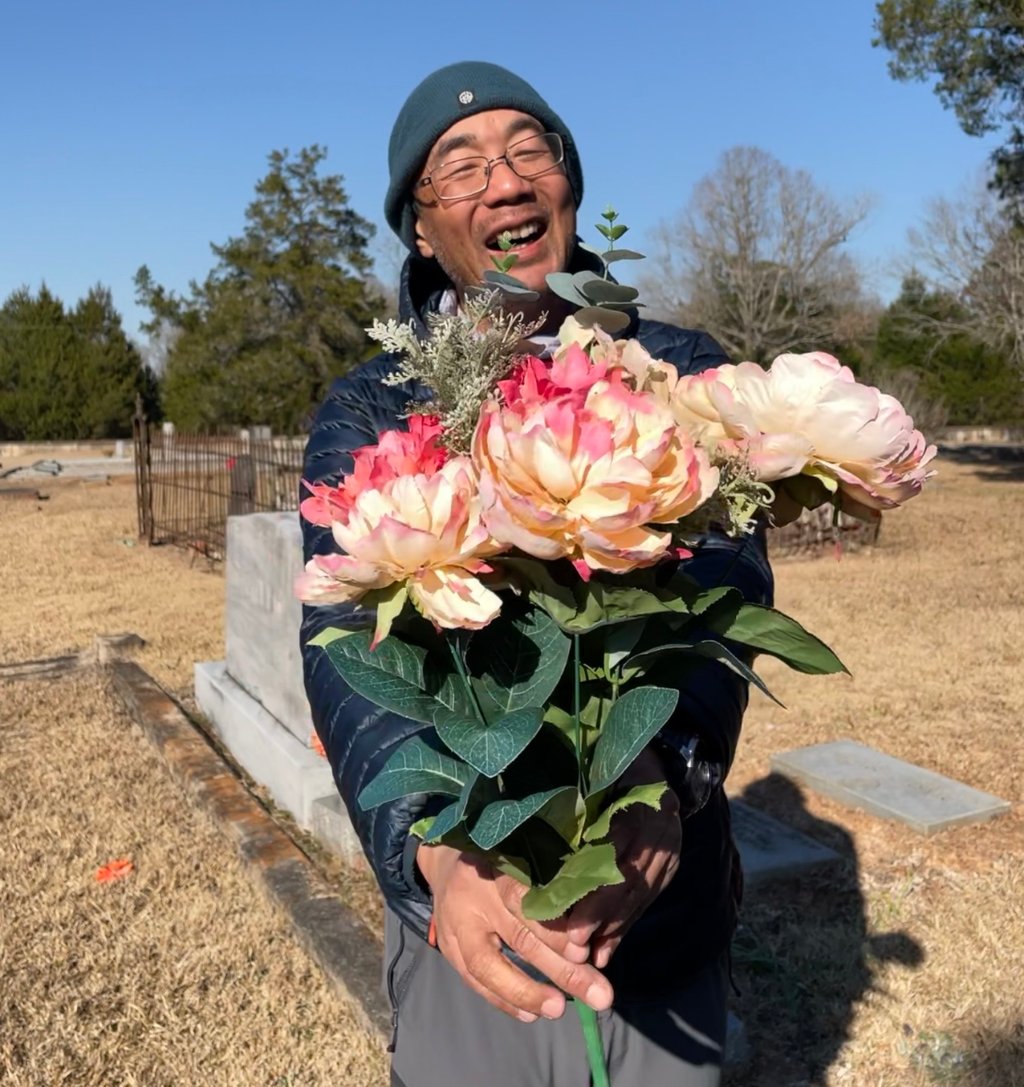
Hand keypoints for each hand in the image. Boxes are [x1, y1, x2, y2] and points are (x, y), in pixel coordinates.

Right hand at [416, 843, 613, 1022]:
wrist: (446, 863)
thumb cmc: (500, 862)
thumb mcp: (523, 860)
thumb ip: (552, 887)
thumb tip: (591, 934)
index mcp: (498, 864)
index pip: (527, 899)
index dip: (555, 929)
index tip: (584, 951)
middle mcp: (474, 893)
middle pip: (517, 935)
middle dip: (559, 969)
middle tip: (596, 993)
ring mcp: (454, 923)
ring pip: (487, 964)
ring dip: (527, 992)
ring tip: (558, 1009)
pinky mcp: (446, 947)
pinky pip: (473, 980)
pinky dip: (503, 1000)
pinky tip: (531, 1015)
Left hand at [565, 745, 681, 967]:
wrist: (648, 759)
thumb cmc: (600, 762)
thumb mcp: (589, 775)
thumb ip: (568, 804)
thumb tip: (522, 831)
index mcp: (638, 799)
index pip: (614, 853)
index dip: (593, 890)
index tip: (570, 921)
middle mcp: (660, 825)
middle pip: (629, 879)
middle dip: (601, 917)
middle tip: (573, 948)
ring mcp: (670, 846)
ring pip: (640, 894)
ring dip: (613, 928)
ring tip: (587, 958)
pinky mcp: (670, 864)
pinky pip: (648, 899)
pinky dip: (626, 926)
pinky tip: (606, 951)